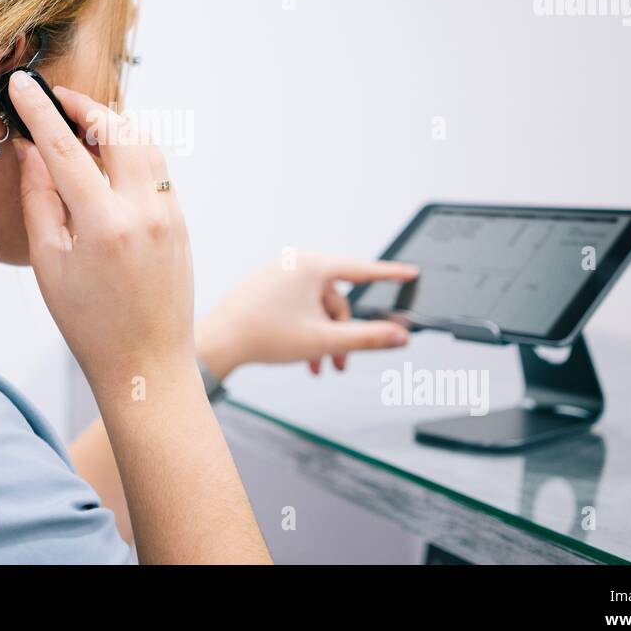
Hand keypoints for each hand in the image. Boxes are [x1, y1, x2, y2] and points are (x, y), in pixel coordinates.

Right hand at [10, 73, 193, 390]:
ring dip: (112, 125)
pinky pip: (157, 168)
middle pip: (117, 131)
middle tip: (55, 101)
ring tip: (80, 125)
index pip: (66, 148)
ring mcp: (170, 214)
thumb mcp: (49, 264)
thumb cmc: (90, 323)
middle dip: (85, 107)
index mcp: (105, 224)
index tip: (22, 86)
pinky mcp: (181, 221)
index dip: (40, 111)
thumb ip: (39, 200)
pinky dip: (131, 151)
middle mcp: (145, 211)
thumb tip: (33, 152)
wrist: (147, 363)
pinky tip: (107, 158)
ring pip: (144, 143)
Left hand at [196, 252, 417, 378]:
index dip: (390, 275)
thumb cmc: (264, 335)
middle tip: (341, 364)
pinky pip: (296, 306)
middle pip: (336, 299)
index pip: (362, 270)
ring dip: (322, 337)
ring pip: (315, 307)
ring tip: (317, 366)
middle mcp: (293, 264)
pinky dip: (304, 329)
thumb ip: (367, 338)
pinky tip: (300, 355)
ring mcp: (277, 275)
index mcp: (311, 267)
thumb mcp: (325, 340)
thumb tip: (400, 335)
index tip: (411, 272)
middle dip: (341, 334)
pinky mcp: (264, 288)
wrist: (219, 342)